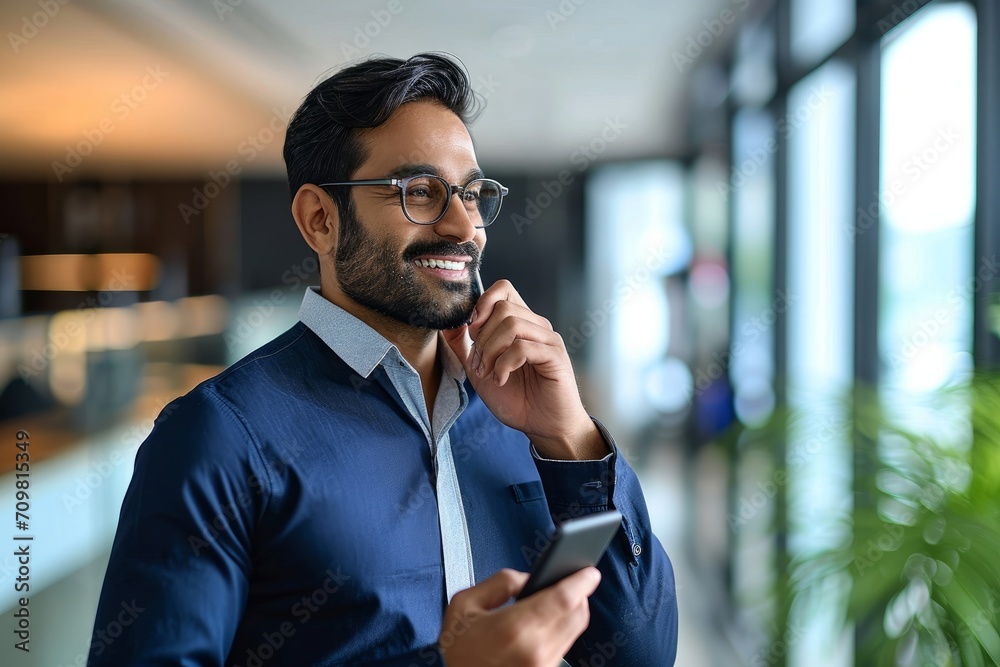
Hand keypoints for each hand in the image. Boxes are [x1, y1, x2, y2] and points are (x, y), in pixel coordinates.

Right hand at [438, 567, 600, 666]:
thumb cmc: (458, 650)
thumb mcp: (464, 605)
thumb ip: (499, 583)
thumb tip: (528, 579)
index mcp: (515, 627)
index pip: (564, 598)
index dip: (580, 581)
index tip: (588, 571)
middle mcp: (536, 650)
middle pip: (577, 614)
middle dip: (578, 594)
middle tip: (571, 579)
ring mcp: (543, 666)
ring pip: (574, 631)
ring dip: (572, 611)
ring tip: (561, 596)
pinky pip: (564, 646)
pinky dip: (562, 629)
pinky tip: (550, 620)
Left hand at [441, 280, 605, 459]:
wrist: (542, 426)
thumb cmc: (516, 398)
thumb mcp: (479, 370)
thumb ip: (463, 346)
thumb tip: (447, 324)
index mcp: (521, 323)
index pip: (503, 289)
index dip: (482, 304)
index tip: (471, 333)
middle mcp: (536, 326)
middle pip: (502, 308)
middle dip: (481, 337)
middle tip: (479, 365)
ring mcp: (548, 339)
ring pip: (511, 324)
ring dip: (490, 352)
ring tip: (488, 374)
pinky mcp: (555, 356)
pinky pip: (522, 347)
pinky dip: (503, 365)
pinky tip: (501, 380)